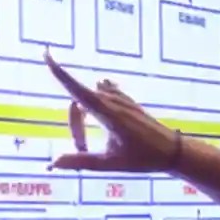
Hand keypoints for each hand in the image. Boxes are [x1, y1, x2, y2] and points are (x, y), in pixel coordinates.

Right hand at [44, 52, 181, 172]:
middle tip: (82, 147)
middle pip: (79, 100)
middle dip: (74, 122)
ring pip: (90, 99)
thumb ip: (81, 161)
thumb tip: (53, 162)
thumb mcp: (111, 163)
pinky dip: (94, 103)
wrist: (173, 152)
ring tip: (98, 140)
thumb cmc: (144, 158)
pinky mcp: (127, 102)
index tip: (47, 55)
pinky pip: (102, 94)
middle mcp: (114, 102)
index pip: (78, 91)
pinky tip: (100, 94)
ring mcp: (122, 99)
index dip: (61, 74)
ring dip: (85, 116)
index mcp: (109, 114)